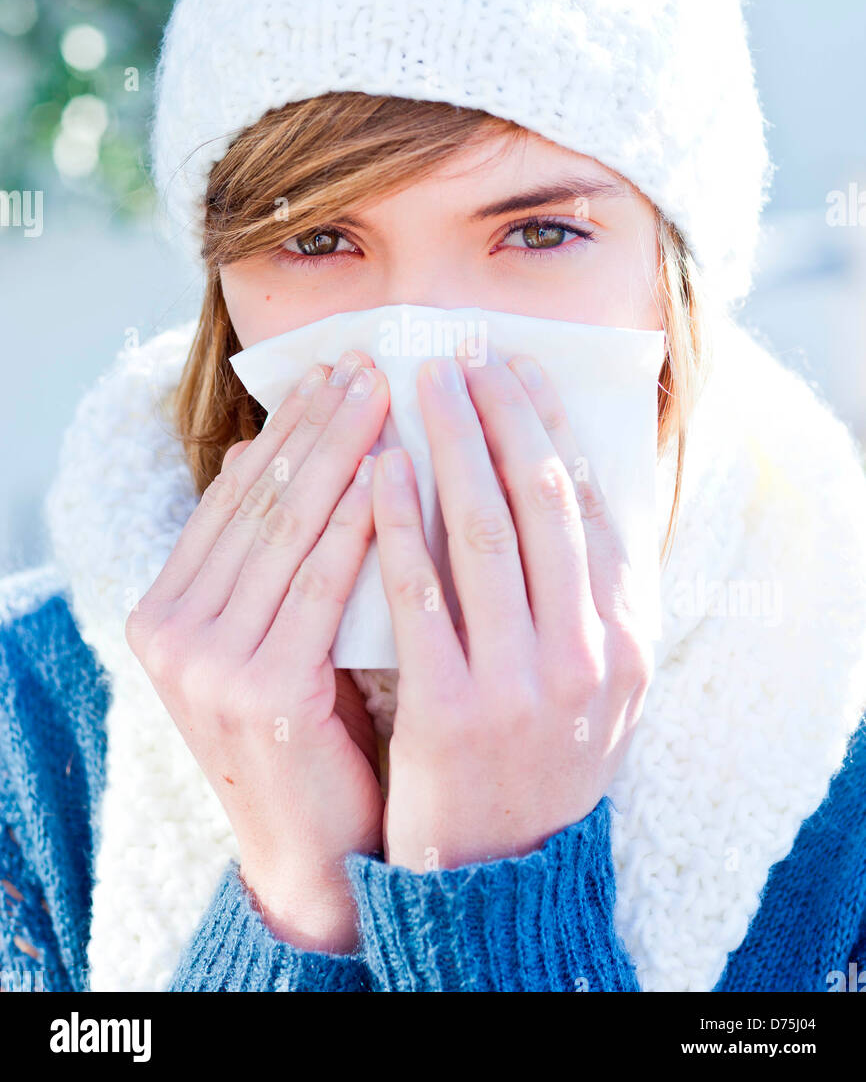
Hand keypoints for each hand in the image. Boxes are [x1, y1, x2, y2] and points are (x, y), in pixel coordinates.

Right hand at [125, 349, 389, 951]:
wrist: (318, 848)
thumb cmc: (312, 726)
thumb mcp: (271, 629)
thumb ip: (264, 552)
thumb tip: (253, 454)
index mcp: (166, 610)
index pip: (234, 495)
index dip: (285, 427)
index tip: (333, 369)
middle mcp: (171, 633)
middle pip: (260, 501)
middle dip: (318, 425)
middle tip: (368, 361)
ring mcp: (209, 666)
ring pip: (289, 532)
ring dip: (341, 454)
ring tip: (387, 395)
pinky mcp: (265, 692)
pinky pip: (321, 587)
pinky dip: (358, 525)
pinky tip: (393, 476)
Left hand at [371, 343, 652, 871]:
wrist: (498, 869)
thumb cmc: (537, 755)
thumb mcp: (594, 681)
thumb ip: (590, 593)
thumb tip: (567, 477)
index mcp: (627, 639)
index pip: (595, 505)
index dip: (554, 427)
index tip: (521, 370)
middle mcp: (588, 655)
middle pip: (542, 501)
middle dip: (502, 414)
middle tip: (466, 353)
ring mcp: (522, 684)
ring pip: (485, 531)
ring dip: (453, 445)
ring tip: (422, 386)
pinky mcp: (451, 710)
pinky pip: (420, 593)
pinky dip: (398, 521)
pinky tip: (376, 470)